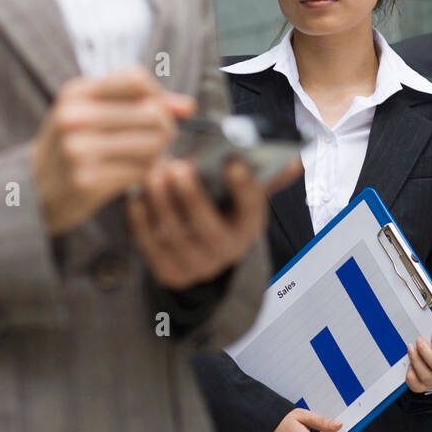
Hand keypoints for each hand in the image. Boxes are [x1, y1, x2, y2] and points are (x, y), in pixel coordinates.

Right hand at [29, 66, 194, 234]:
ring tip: (142, 156)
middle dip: (165, 127)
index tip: (156, 109)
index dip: (157, 94)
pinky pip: (141, 171)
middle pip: (152, 113)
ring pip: (153, 143)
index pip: (136, 79)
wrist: (33, 189)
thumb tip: (188, 107)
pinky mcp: (87, 181)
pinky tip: (130, 173)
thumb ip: (141, 102)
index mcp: (75, 93)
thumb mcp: (93, 112)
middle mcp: (75, 118)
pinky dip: (144, 172)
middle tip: (157, 139)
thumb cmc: (74, 145)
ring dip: (157, 152)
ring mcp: (79, 151)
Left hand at [126, 154, 269, 289]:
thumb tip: (296, 160)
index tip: (233, 160)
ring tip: (153, 173)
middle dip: (192, 196)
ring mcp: (195, 265)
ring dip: (161, 202)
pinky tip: (135, 194)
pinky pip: (149, 245)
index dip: (245, 186)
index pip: (252, 208)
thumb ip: (265, 174)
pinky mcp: (169, 272)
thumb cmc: (222, 209)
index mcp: (249, 226)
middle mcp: (226, 251)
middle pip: (208, 228)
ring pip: (174, 234)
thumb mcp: (243, 194)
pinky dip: (140, 218)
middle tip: (178, 166)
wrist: (199, 253)